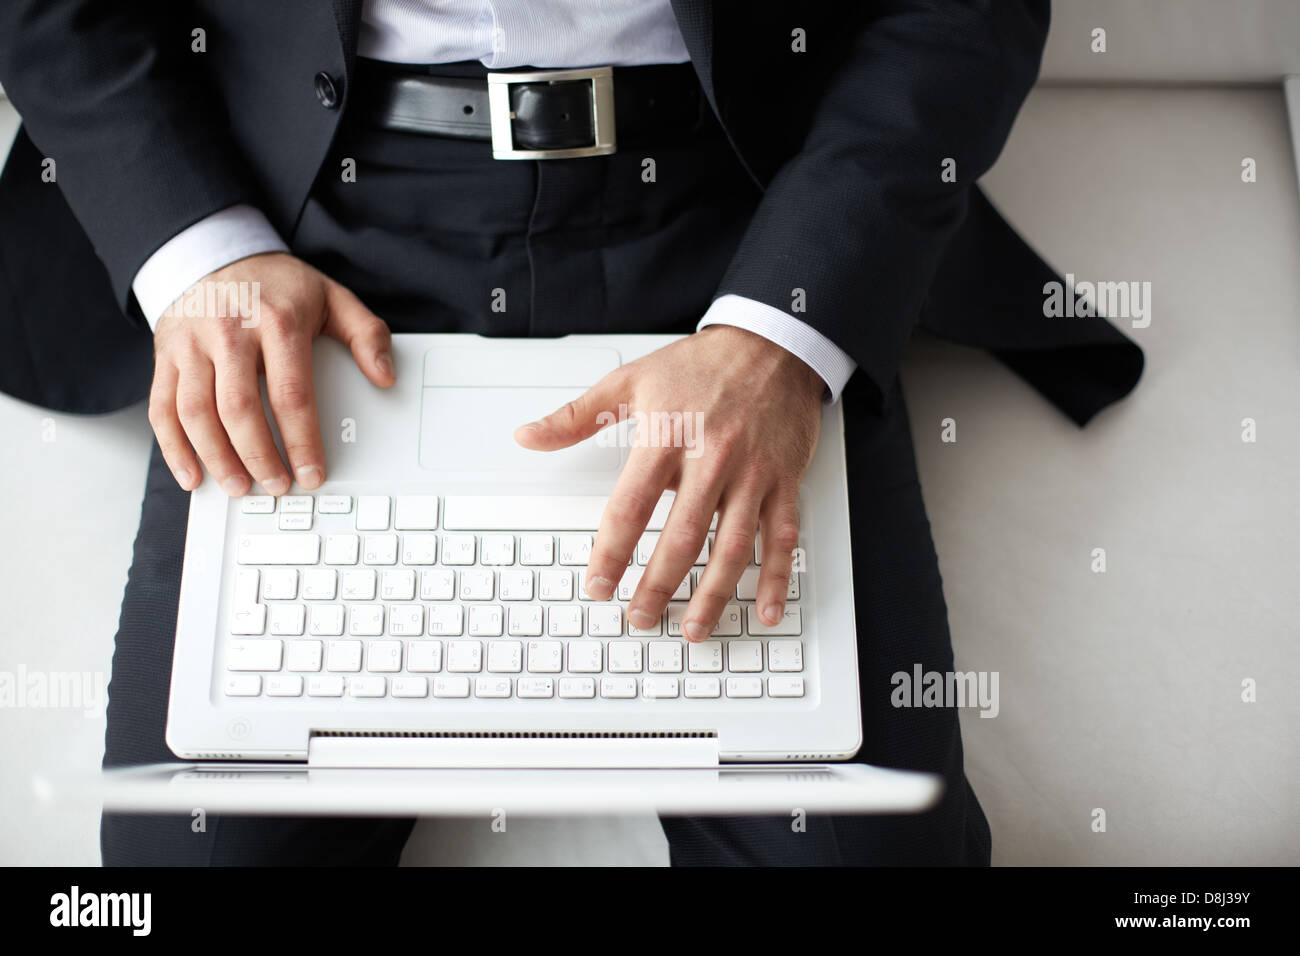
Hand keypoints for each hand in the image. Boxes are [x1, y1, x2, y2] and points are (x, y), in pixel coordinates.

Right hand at [149, 252, 394, 494]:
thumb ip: (366, 334)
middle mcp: (229, 331)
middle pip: (238, 408)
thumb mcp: (332, 296)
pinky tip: (192, 474)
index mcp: (276, 321)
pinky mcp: (166, 354)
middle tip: (276, 487)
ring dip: (216, 458)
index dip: (301, 441)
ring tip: (238, 487)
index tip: (311, 474)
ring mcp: (191, 343)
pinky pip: (162, 407)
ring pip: (195, 412)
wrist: (216, 253)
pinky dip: (173, 448)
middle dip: (258, 457)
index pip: (290, 393)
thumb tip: (385, 375)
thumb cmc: (278, 286)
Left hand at [515, 326, 824, 641]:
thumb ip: (576, 417)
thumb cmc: (701, 364)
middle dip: (659, 585)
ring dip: (714, 594)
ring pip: (733, 546)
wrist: (772, 343)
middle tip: (640, 617)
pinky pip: (781, 537)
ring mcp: (753, 473)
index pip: (631, 506)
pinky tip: (767, 610)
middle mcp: (712, 458)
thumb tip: (528, 436)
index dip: (612, 552)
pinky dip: (776, 578)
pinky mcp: (784, 480)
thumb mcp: (631, 381)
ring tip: (692, 628)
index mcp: (668, 436)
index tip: (599, 585)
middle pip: (683, 536)